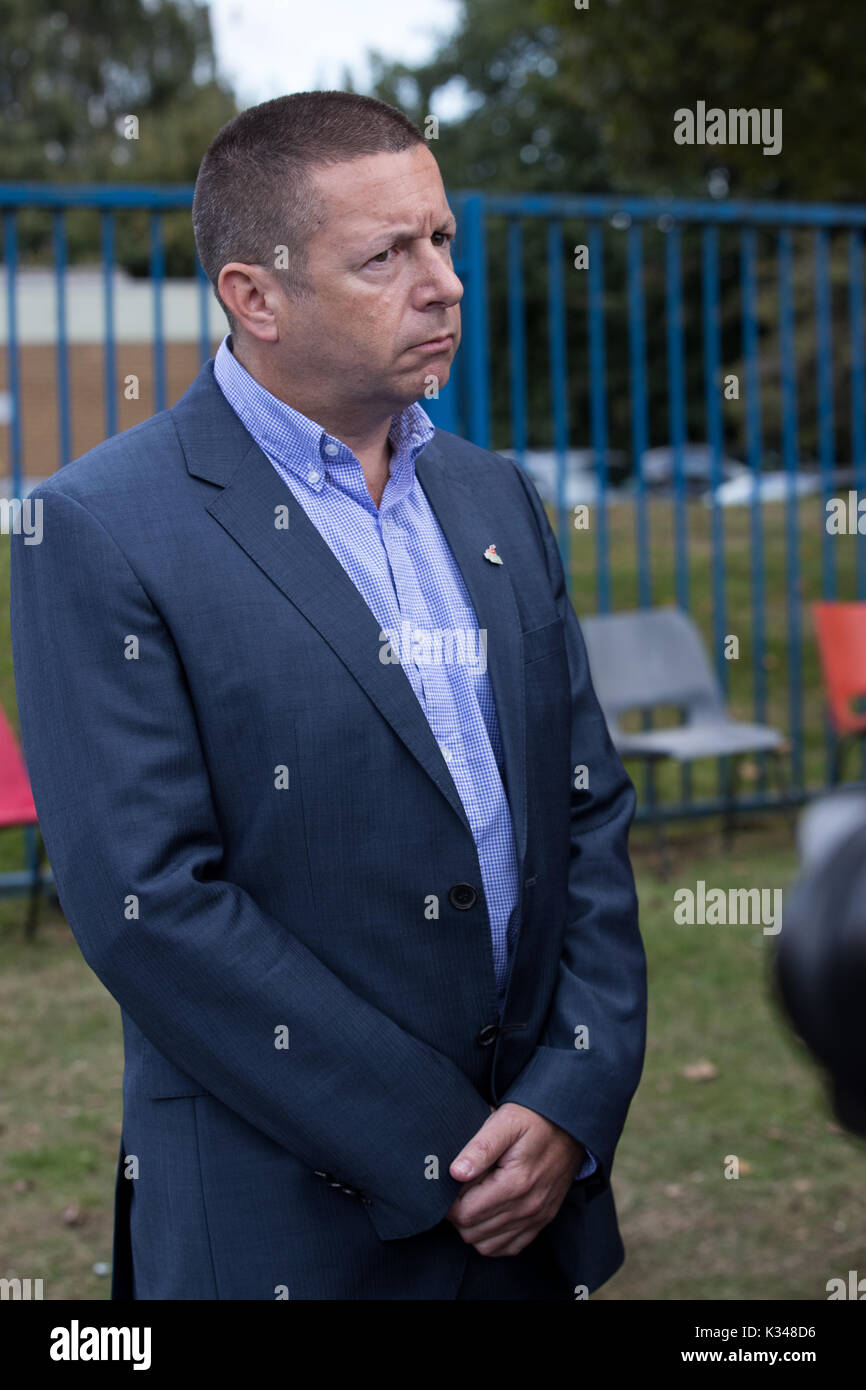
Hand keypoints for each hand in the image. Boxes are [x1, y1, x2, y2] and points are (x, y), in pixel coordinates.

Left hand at [445, 1102, 584, 1255]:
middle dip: (458, 1215)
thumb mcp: (504, 1123)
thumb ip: (480, 1148)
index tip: (448, 1186)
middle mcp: (528, 1207)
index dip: (448, 1204)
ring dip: (473, 1228)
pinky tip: (489, 1214)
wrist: (570, 1125)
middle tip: (459, 1191)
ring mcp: (537, 1217)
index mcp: (515, 1183)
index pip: (466, 1214)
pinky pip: (509, 1247)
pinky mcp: (542, 1221)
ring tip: (473, 1200)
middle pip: (473, 1232)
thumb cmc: (533, 1121)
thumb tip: (455, 1173)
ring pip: (488, 1245)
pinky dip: (493, 1238)